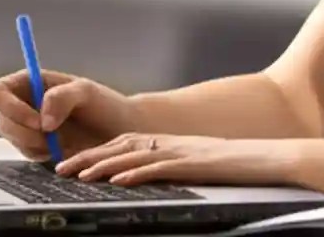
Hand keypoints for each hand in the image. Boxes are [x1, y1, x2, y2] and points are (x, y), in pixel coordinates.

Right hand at [0, 69, 139, 160]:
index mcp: (30, 82)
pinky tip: (64, 149)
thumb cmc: (105, 106)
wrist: (120, 132)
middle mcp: (24, 102)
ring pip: (12, 139)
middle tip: (54, 138)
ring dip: (35, 145)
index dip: (9, 107)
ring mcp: (26, 125)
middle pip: (1, 120)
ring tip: (64, 141)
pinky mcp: (34, 146)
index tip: (37, 121)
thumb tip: (42, 120)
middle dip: (26, 133)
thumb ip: (62, 97)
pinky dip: (42, 155)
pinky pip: (25, 154)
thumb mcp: (87, 93)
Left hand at [53, 133, 297, 187]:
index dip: (95, 152)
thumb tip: (144, 179)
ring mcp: (178, 152)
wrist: (263, 157)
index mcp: (166, 142)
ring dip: (102, 165)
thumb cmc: (231, 165)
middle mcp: (167, 142)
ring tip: (79, 175)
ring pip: (131, 155)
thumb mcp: (193, 164)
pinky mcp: (190, 164)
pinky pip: (157, 168)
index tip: (71, 162)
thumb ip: (169, 167)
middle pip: (119, 146)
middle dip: (88, 157)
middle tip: (60, 169)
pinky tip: (117, 180)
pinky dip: (135, 173)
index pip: (122, 143)